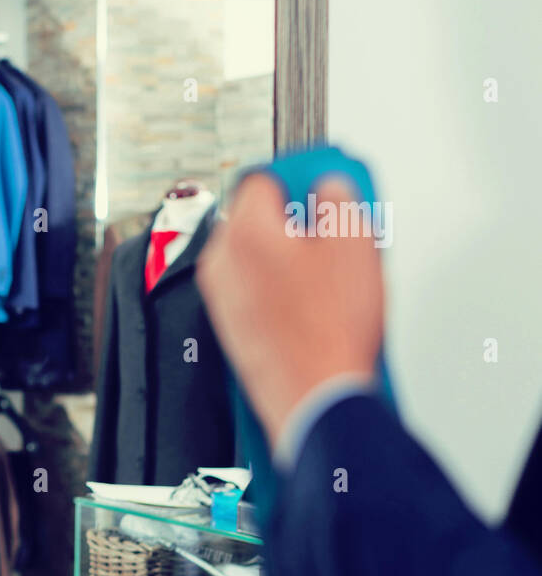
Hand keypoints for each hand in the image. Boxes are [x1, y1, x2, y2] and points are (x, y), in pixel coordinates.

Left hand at [195, 173, 384, 447]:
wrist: (317, 397)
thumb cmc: (329, 329)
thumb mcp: (354, 240)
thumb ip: (339, 197)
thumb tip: (329, 188)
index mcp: (244, 231)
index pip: (262, 178)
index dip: (298, 179)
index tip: (321, 186)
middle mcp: (222, 263)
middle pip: (259, 221)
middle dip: (298, 222)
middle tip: (337, 233)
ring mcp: (223, 299)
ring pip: (259, 258)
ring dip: (293, 257)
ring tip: (337, 275)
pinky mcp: (234, 329)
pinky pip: (259, 292)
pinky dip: (285, 290)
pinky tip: (321, 305)